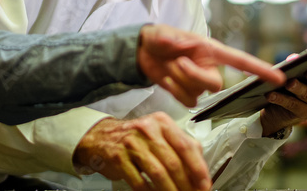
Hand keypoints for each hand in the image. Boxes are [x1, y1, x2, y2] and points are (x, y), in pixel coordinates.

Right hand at [74, 114, 210, 190]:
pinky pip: (140, 182)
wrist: (100, 136)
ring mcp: (131, 144)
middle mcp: (147, 130)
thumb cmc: (136, 137)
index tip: (205, 185)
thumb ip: (181, 146)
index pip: (186, 146)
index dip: (199, 169)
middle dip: (186, 185)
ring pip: (158, 174)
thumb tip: (201, 172)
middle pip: (174, 163)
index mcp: (162, 122)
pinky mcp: (118, 158)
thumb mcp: (159, 133)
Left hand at [137, 24, 285, 107]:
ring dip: (179, 81)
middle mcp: (209, 67)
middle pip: (215, 84)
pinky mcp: (187, 93)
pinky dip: (174, 91)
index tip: (280, 77)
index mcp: (211, 50)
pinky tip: (166, 79)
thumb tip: (178, 44)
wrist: (143, 52)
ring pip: (198, 93)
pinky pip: (187, 101)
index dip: (260, 69)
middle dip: (194, 76)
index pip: (240, 61)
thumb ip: (171, 38)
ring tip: (168, 66)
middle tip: (176, 62)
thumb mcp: (162, 33)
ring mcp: (199, 82)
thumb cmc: (158, 38)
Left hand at [260, 60, 306, 135]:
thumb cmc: (297, 82)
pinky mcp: (303, 114)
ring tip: (289, 83)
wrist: (285, 109)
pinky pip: (291, 104)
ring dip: (298, 88)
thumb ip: (298, 63)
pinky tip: (271, 94)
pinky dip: (280, 98)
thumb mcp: (299, 72)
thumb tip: (293, 58)